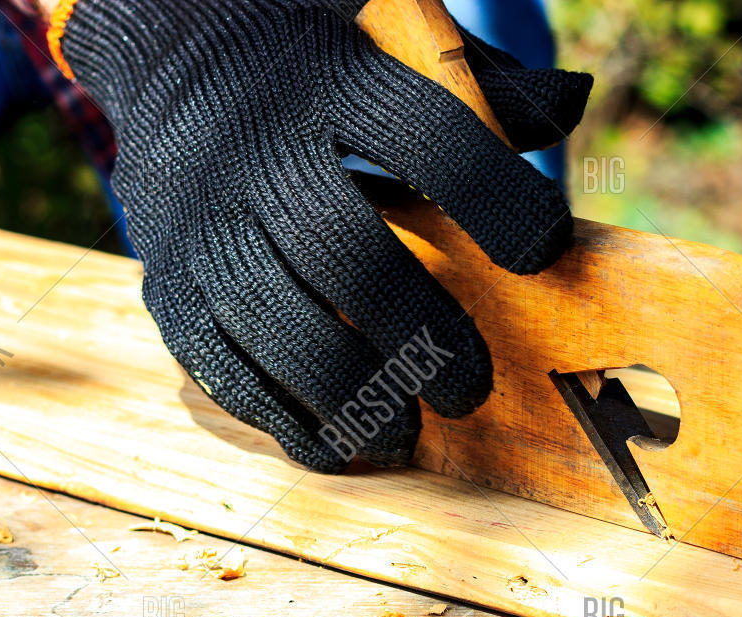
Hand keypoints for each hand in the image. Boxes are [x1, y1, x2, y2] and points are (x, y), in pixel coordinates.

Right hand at [56, 0, 590, 469]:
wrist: (173, 58)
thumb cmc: (322, 74)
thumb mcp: (395, 46)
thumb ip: (482, 86)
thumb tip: (573, 100)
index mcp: (334, 82)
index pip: (424, 136)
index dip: (490, 197)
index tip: (543, 252)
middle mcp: (259, 148)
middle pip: (337, 246)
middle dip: (412, 329)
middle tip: (469, 390)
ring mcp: (203, 218)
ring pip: (270, 317)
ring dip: (344, 391)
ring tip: (405, 435)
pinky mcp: (169, 281)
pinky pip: (218, 361)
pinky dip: (279, 415)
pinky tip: (337, 445)